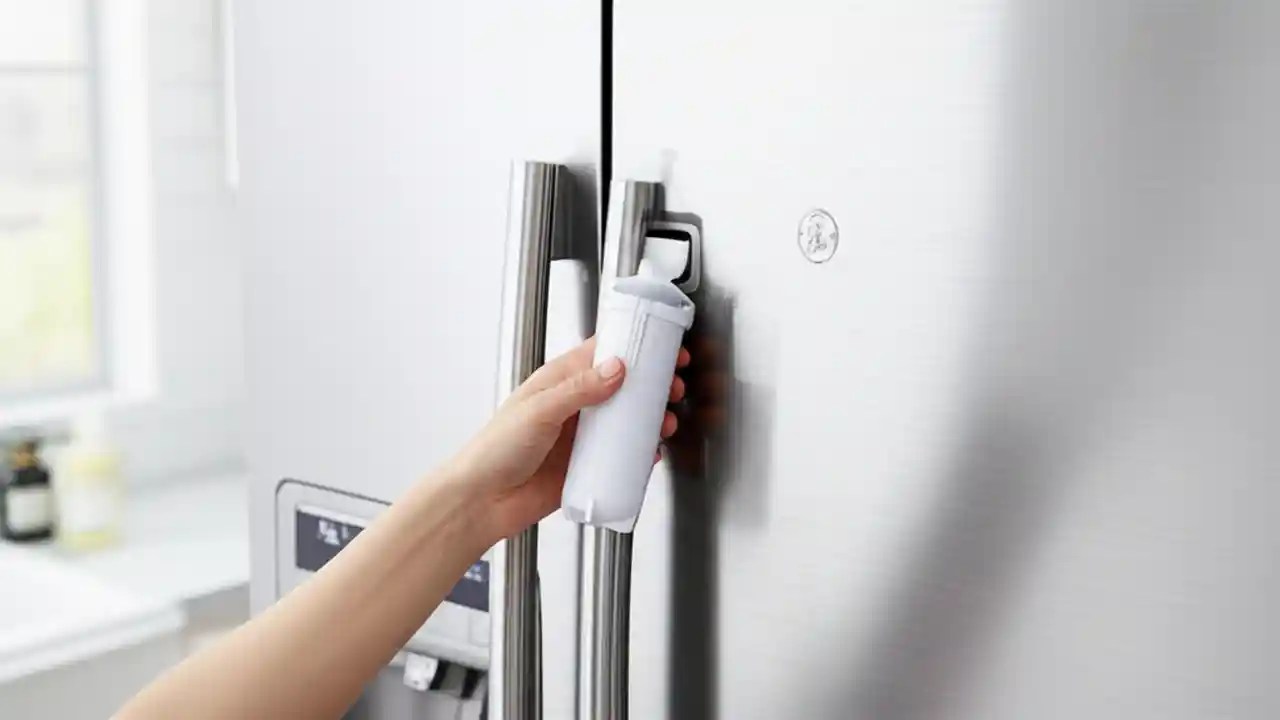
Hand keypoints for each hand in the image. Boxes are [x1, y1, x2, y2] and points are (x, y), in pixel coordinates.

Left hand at [449, 338, 689, 541]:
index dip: (635, 348)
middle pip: (623, 387)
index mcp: (560, 382)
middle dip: (652, 385)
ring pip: (626, 421)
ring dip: (650, 420)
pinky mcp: (586, 466)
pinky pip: (621, 456)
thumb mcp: (539, 410)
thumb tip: (616, 368)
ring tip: (666, 422)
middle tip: (673, 387)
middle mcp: (574, 406)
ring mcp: (582, 437)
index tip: (662, 347)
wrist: (482, 501)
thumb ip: (578, 389)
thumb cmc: (495, 450)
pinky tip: (651, 453)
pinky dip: (640, 453)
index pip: (602, 353)